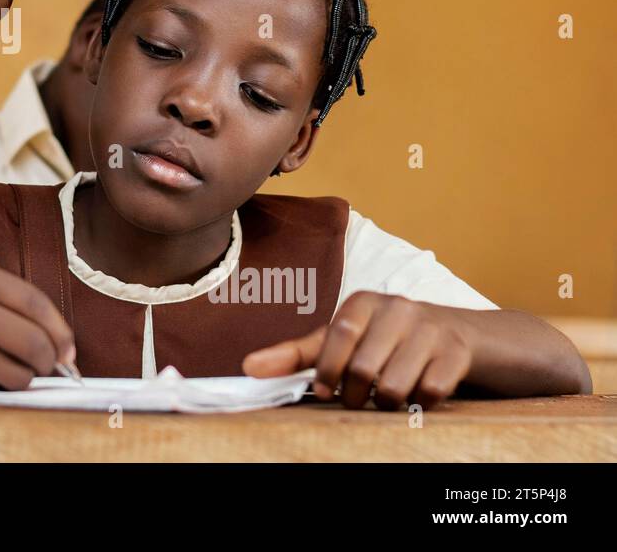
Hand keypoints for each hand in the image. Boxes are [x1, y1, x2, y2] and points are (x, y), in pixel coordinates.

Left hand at [241, 291, 472, 409]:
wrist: (457, 334)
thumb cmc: (385, 339)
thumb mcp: (343, 338)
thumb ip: (297, 353)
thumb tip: (248, 368)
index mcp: (363, 302)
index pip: (336, 336)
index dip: (327, 371)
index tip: (323, 392)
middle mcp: (397, 308)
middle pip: (363, 369)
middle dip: (355, 395)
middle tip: (357, 400)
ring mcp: (430, 328)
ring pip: (395, 386)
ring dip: (386, 404)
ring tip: (386, 397)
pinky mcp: (456, 352)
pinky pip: (429, 393)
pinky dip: (419, 404)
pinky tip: (417, 393)